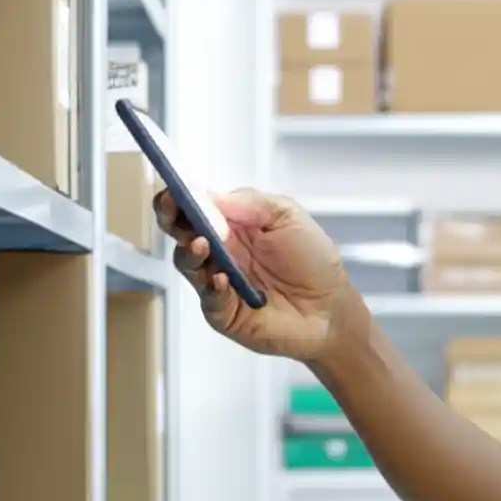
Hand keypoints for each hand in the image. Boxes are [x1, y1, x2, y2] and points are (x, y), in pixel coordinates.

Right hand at [154, 188, 354, 361]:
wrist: (330, 307)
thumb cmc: (311, 260)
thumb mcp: (288, 217)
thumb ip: (252, 203)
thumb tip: (213, 197)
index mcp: (231, 224)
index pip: (195, 206)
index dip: (179, 197)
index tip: (174, 189)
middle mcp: (219, 251)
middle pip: (181, 232)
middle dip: (171, 218)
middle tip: (173, 210)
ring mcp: (217, 281)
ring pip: (188, 264)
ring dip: (190, 251)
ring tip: (202, 243)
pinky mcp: (223, 312)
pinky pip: (209, 298)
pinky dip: (211, 287)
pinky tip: (221, 278)